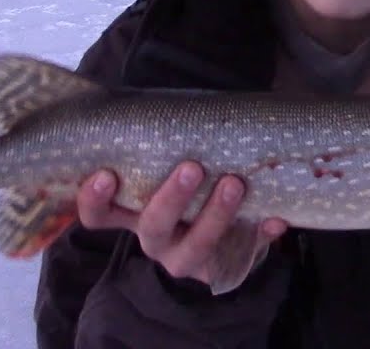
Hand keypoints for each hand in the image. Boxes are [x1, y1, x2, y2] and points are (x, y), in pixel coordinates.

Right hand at [76, 161, 287, 281]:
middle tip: (192, 167)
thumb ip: (162, 145)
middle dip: (171, 199)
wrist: (222, 226)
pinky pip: (243, 255)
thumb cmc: (187, 180)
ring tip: (234, 184)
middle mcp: (155, 238)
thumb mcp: (166, 165)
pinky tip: (276, 219)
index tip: (105, 175)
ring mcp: (186, 257)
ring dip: (215, 215)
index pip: (98, 215)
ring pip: (195, 246)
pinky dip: (260, 235)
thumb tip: (165, 101)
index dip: (94, 201)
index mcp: (131, 214)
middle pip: (152, 227)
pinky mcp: (221, 268)